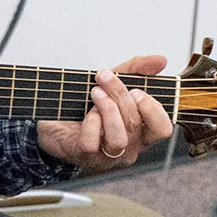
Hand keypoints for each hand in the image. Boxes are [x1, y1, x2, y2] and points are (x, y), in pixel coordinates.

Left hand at [37, 54, 172, 172]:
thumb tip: (161, 60)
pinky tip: (87, 112)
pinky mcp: (86, 157)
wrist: (54, 117)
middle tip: (103, 76)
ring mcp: (109, 156)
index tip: (135, 89)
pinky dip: (90, 123)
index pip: (162, 129)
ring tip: (95, 92)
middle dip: (119, 95)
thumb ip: (137, 69)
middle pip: (136, 125)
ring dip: (107, 109)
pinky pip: (93, 143)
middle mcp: (129, 147)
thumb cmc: (88, 103)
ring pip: (119, 138)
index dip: (152, 109)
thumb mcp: (113, 82)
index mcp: (141, 131)